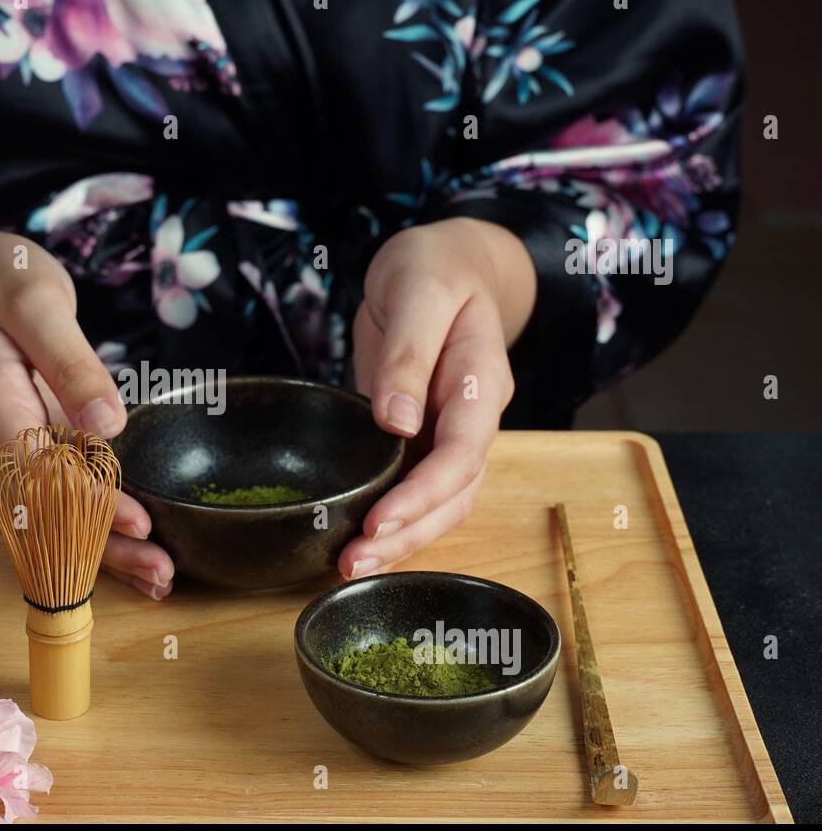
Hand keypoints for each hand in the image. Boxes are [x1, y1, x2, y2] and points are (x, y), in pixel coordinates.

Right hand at [0, 231, 174, 598]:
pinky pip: (69, 491)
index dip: (89, 505)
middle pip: (51, 509)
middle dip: (105, 547)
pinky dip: (103, 521)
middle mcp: (6, 438)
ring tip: (160, 579)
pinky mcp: (40, 443)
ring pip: (61, 511)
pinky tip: (140, 545)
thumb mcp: (34, 302)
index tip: (139, 524)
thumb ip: (70, 362)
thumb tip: (109, 422)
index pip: (43, 473)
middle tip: (161, 574)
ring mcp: (22, 446)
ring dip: (107, 548)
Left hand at [340, 217, 535, 578]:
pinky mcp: (423, 438)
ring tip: (351, 566)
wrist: (445, 264)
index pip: (462, 452)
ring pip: (440, 503)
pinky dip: (392, 519)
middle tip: (354, 564)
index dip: (423, 494)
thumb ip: (409, 353)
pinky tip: (359, 540)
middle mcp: (473, 417)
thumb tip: (397, 422)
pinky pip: (415, 488)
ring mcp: (449, 432)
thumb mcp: (418, 291)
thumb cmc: (435, 267)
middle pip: (454, 494)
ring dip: (401, 539)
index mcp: (480, 381)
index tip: (379, 521)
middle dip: (407, 534)